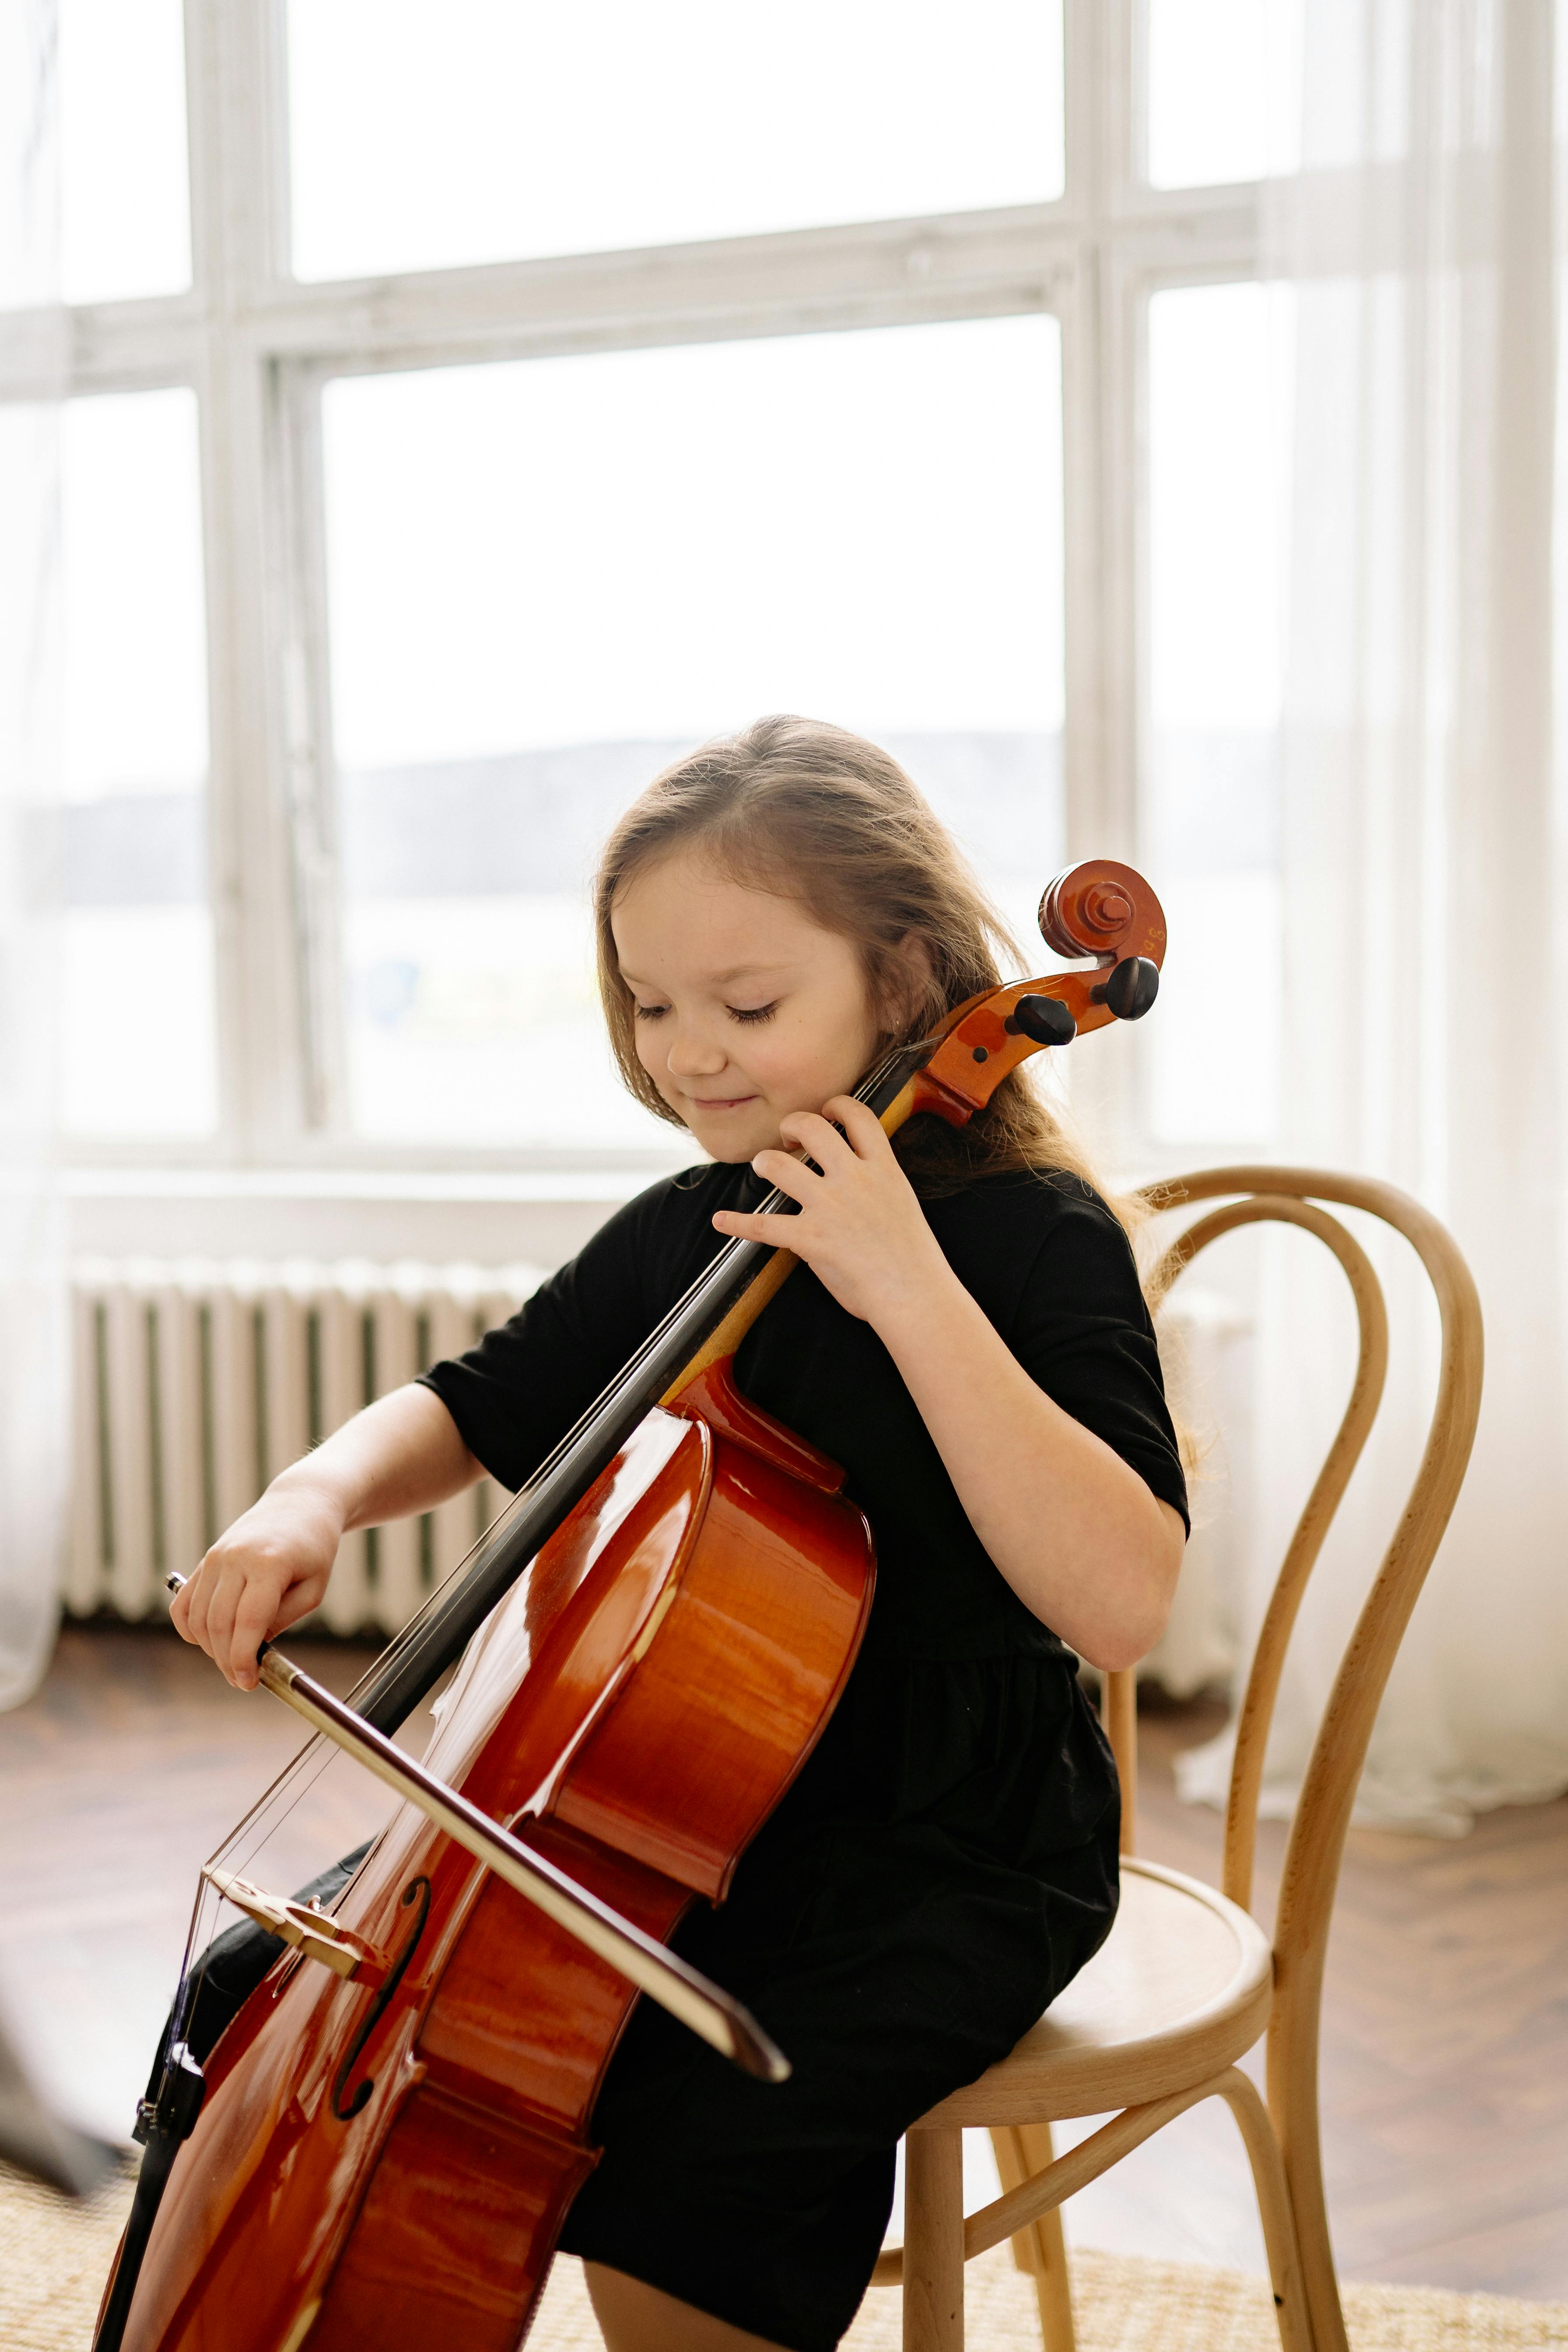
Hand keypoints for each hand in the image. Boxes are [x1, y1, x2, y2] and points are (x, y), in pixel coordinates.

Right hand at [169, 1479, 343, 1690]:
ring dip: (210, 1648)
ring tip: (232, 1659)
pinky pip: (184, 1603)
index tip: (248, 1682)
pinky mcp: (205, 1560)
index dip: (243, 1657)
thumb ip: (282, 1620)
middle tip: (242, 1679)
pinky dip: (189, 1628)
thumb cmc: (313, 1549)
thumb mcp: (313, 1588)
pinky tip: (208, 1640)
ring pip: (197, 1618)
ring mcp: (215, 1558)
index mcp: (269, 1564)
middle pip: (219, 1624)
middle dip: (227, 1660)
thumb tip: (251, 1651)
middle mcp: (235, 1558)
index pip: (247, 1621)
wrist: (299, 1504)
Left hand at [711, 1095, 956, 1332]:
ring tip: (762, 1166)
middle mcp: (855, 1179)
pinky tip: (722, 1220)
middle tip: (788, 1135)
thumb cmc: (914, 1259)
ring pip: (779, 1165)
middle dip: (793, 1124)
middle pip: (813, 1127)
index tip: (828, 1110)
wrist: (915, 1294)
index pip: (859, 1115)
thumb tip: (855, 1179)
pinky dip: (737, 1223)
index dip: (837, 1105)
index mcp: (884, 1169)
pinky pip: (762, 1226)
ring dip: (764, 1162)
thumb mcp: (903, 1204)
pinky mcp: (810, 1238)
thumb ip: (877, 1185)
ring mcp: (830, 1207)